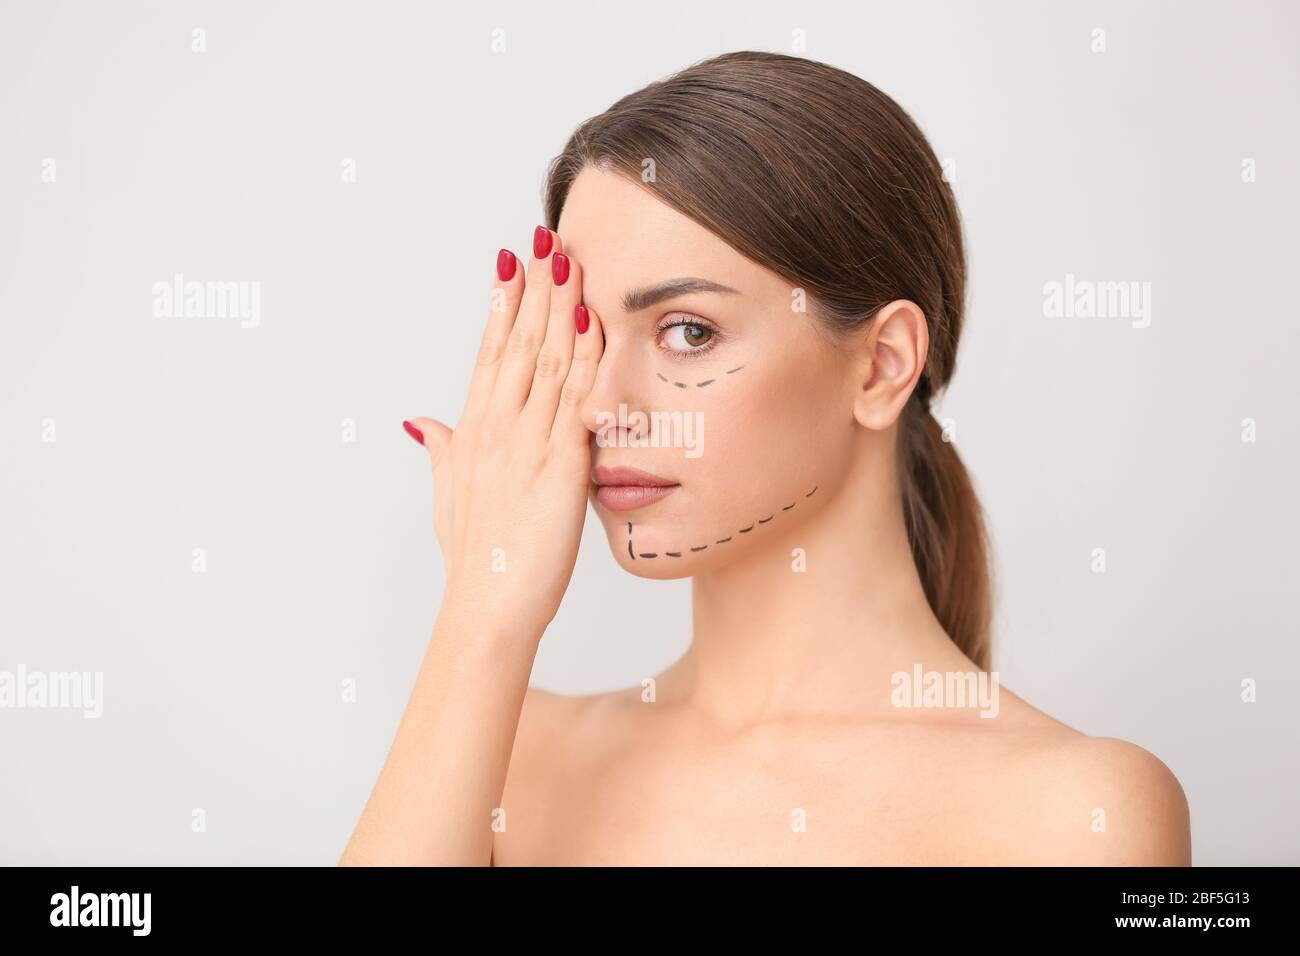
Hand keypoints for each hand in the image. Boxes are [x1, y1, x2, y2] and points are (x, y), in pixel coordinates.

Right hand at [404, 227, 603, 636]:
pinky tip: (594, 320)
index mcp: (474, 430)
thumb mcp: (448, 494)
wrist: (487, 603)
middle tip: (544, 237)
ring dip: (560, 304)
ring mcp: (527, 441)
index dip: (502, 304)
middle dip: (533, 286)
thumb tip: (418, 422)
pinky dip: (585, 357)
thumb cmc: (473, 556)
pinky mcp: (560, 463)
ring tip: (568, 257)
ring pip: (547, 358)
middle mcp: (497, 426)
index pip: (490, 351)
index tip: (511, 263)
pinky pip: (576, 398)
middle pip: (519, 341)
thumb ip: (439, 450)